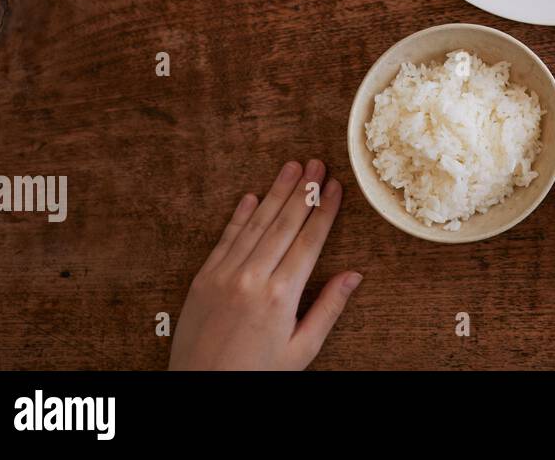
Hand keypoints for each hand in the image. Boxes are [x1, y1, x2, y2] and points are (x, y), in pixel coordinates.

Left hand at [168, 160, 360, 369]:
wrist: (200, 391)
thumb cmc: (256, 374)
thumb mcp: (301, 349)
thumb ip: (328, 309)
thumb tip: (354, 276)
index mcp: (281, 296)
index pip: (310, 241)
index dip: (325, 211)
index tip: (337, 186)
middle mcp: (252, 278)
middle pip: (285, 224)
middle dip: (304, 190)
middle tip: (317, 163)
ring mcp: (224, 276)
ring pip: (256, 224)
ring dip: (275, 193)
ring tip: (291, 168)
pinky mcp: (203, 279)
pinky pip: (225, 239)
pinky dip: (239, 216)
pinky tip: (251, 197)